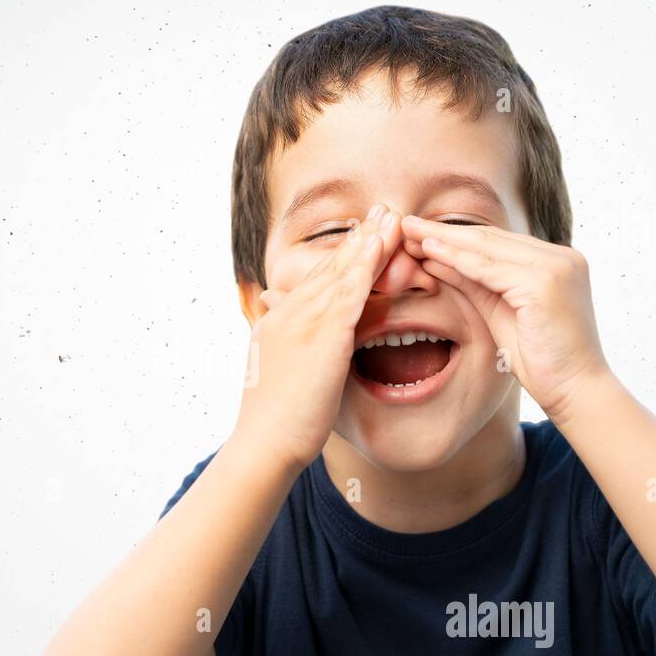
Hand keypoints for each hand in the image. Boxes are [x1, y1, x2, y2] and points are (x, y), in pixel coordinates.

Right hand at [232, 204, 402, 469]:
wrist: (263, 444)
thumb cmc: (272, 423)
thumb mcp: (281, 378)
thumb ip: (292, 355)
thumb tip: (296, 350)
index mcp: (280, 322)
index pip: (317, 283)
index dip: (343, 258)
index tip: (363, 236)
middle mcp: (289, 313)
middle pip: (330, 268)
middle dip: (360, 238)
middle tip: (384, 211)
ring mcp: (303, 321)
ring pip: (342, 273)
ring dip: (370, 242)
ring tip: (392, 217)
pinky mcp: (322, 336)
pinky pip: (350, 292)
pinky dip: (366, 266)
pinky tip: (383, 247)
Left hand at [400, 216, 612, 423]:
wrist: (575, 390)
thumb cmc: (541, 360)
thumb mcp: (500, 313)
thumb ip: (474, 284)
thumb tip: (437, 259)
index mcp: (556, 262)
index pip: (498, 242)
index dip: (457, 237)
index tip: (421, 234)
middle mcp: (561, 257)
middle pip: (491, 238)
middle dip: (445, 231)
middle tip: (407, 224)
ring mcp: (557, 266)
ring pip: (488, 248)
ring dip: (445, 241)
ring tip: (410, 233)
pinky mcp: (545, 283)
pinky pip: (491, 269)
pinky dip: (458, 261)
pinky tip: (430, 253)